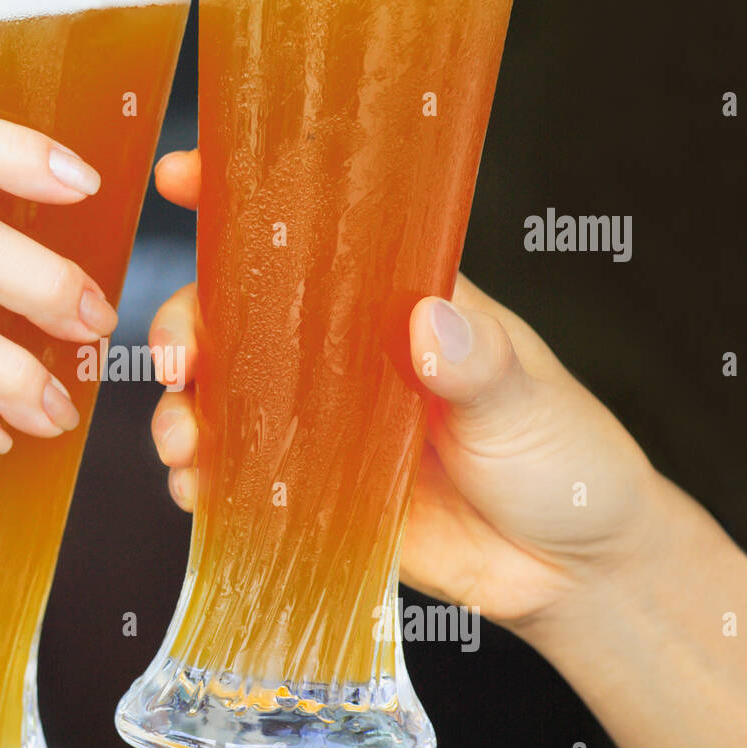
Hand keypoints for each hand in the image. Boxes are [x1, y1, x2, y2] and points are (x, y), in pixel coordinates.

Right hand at [148, 149, 669, 629]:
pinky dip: (203, 483)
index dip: (240, 200)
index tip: (184, 176)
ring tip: (185, 447)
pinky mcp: (311, 495)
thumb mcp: (530, 403)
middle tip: (177, 364)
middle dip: (184, 328)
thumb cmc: (564, 462)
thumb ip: (481, 365)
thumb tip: (428, 321)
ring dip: (183, 414)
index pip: (312, 234)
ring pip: (222, 398)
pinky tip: (199, 494)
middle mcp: (342, 358)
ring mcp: (320, 427)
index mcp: (394, 304)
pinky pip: (236, 480)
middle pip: (236, 318)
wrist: (569, 571)